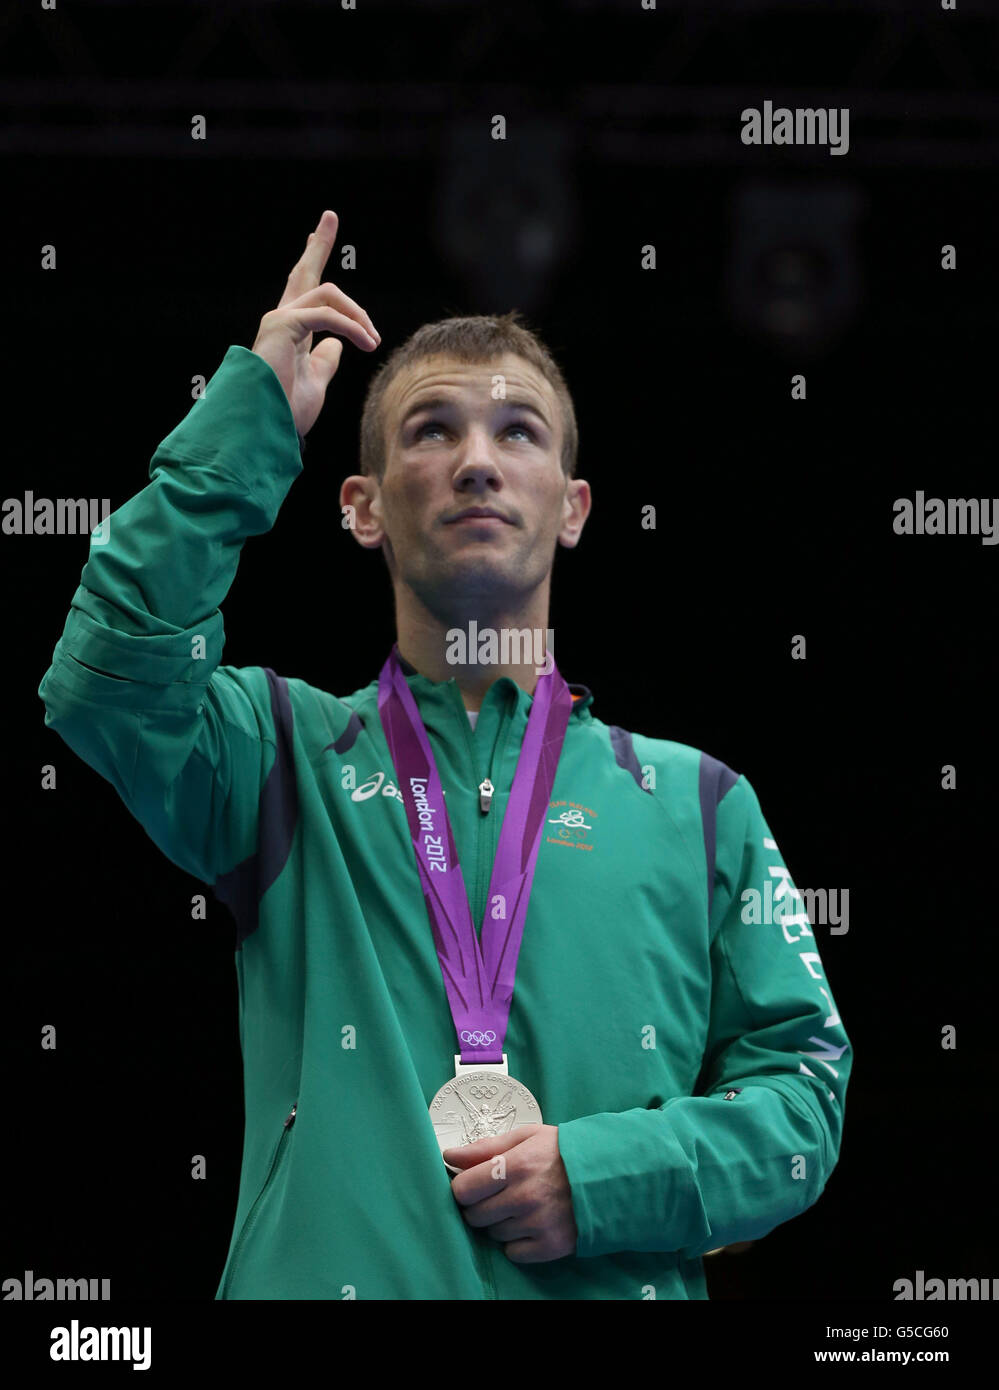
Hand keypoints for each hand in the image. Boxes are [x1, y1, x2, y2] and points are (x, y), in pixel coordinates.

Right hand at [250, 210, 380, 438]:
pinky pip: (328, 315)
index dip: (314, 263)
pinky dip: (351, 327)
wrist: (265, 427)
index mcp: (291, 332)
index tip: (320, 236)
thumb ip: (325, 361)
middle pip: (305, 274)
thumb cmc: (286, 411)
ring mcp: (281, 320)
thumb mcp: (316, 382)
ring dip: (358, 316)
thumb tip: (338, 345)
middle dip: (318, 245)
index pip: (307, 293)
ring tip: (373, 340)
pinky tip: (367, 342)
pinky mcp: (284, 325)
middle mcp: (282, 319)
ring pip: (329, 295)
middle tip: (329, 216)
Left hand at [445, 1124, 577, 1264]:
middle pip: (474, 1215)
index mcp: (515, 1165)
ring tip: (522, 1205)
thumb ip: (485, 1147)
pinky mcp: (550, 1246)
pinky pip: (513, 1253)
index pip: (464, 1189)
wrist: (609, 1175)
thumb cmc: (563, 1152)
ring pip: (493, 1234)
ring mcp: (537, 1224)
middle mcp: (524, 1197)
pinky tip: (532, 1223)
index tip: (474, 1184)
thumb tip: (450, 1155)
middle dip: (481, 1205)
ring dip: (501, 1222)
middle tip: (500, 1194)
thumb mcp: (526, 1137)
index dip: (464, 1187)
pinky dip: (517, 1242)